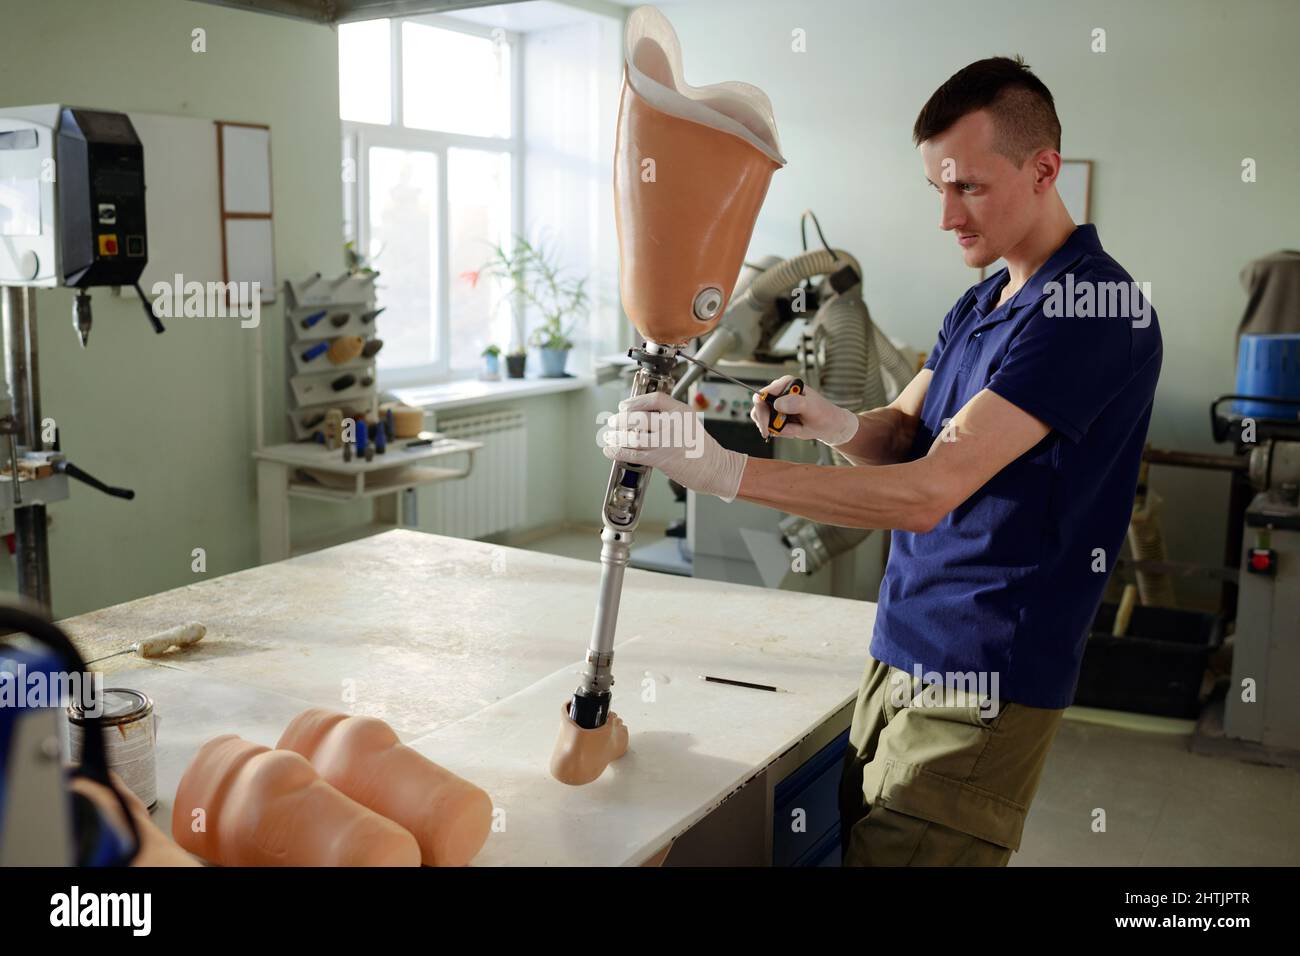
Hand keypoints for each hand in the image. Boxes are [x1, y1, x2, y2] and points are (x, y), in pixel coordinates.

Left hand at [601, 391, 747, 501]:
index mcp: (681, 412)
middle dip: (620, 420)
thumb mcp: (689, 421)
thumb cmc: (702, 447)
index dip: (636, 401)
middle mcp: (673, 425)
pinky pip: (634, 454)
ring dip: (616, 437)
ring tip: (609, 437)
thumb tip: (643, 414)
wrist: (715, 468)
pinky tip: (611, 450)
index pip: (655, 399)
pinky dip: (619, 451)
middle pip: (639, 417)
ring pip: (633, 436)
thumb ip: (669, 416)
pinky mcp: (661, 459)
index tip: (625, 406)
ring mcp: (666, 442)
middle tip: (613, 422)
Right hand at [750, 375, 859, 444]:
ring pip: (760, 417)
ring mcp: (776, 404)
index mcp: (787, 383)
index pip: (764, 393)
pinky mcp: (776, 415)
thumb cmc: (823, 414)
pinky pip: (767, 425)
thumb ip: (795, 403)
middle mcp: (779, 392)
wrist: (828, 426)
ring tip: (793, 429)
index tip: (767, 424)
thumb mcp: (811, 408)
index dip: (762, 409)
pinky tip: (793, 430)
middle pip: (759, 407)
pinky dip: (779, 432)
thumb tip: (778, 404)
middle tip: (775, 432)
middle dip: (768, 422)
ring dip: (775, 428)